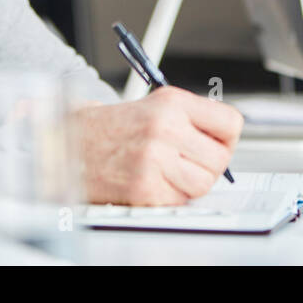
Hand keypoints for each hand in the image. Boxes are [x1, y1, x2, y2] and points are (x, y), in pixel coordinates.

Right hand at [74, 86, 243, 204]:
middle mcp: (166, 127)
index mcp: (172, 102)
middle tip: (190, 162)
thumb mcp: (157, 105)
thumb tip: (228, 142)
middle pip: (220, 159)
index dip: (228, 138)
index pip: (230, 123)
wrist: (72, 142)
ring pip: (204, 184)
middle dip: (209, 165)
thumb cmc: (115, 127)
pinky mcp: (144, 188)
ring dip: (191, 184)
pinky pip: (179, 200)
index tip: (219, 143)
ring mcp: (154, 159)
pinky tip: (152, 181)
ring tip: (169, 171)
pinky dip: (170, 197)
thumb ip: (194, 119)